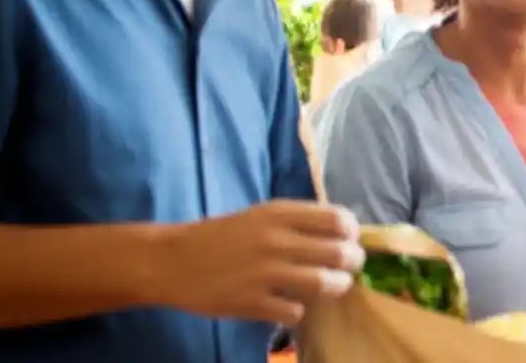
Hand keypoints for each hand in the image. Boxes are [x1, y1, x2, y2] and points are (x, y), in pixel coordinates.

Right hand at [157, 200, 363, 326]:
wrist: (172, 261)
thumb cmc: (220, 236)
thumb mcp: (260, 216)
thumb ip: (297, 221)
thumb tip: (340, 230)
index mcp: (279, 214)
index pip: (338, 219)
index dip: (352, 232)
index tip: (350, 239)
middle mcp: (277, 240)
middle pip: (339, 252)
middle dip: (353, 262)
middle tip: (350, 267)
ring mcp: (265, 273)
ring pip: (325, 283)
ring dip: (337, 287)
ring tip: (334, 287)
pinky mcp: (252, 302)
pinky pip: (295, 311)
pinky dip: (299, 311)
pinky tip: (292, 306)